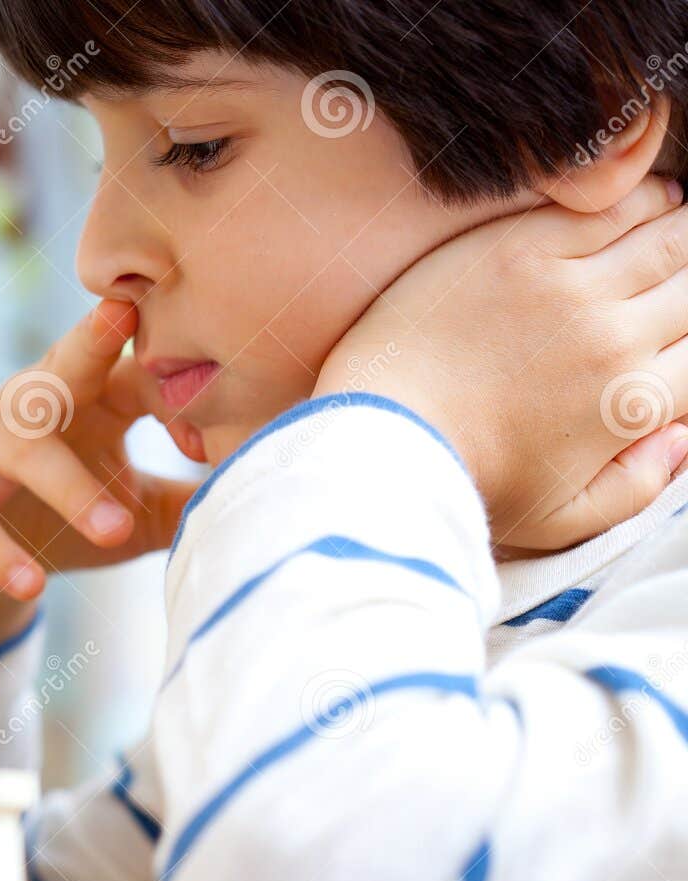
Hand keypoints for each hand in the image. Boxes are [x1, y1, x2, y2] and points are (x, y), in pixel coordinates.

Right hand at [0, 301, 196, 663]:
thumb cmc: (63, 521)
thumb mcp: (135, 511)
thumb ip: (189, 499)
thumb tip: (272, 492)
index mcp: (89, 399)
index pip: (137, 376)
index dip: (174, 403)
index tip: (206, 449)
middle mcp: (32, 404)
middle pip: (64, 360)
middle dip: (90, 335)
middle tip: (120, 316)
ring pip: (24, 448)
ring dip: (70, 487)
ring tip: (113, 530)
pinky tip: (29, 583)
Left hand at [318, 177, 687, 550]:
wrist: (383, 435)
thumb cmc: (463, 482)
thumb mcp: (560, 519)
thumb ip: (636, 487)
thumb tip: (680, 439)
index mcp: (633, 403)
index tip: (679, 328)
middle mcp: (614, 339)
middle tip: (678, 278)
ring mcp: (568, 288)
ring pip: (666, 237)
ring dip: (682, 230)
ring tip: (677, 228)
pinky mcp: (519, 249)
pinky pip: (607, 209)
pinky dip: (642, 200)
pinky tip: (652, 201)